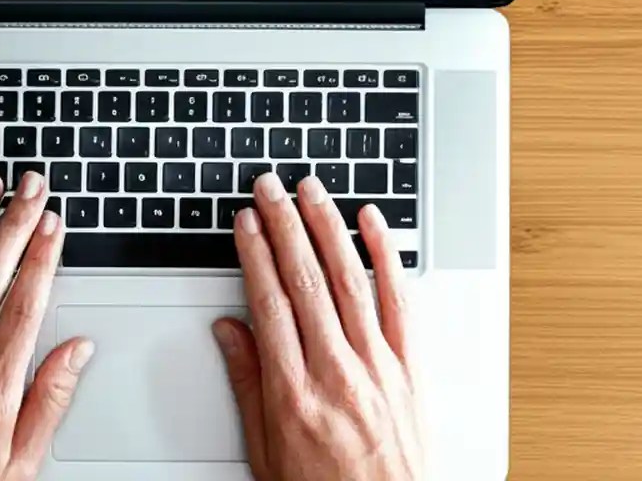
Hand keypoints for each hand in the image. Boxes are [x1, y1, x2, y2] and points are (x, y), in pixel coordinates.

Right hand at [214, 173, 423, 480]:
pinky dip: (386, 256)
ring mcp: (378, 367)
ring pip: (349, 280)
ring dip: (328, 227)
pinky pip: (400, 301)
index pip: (269, 303)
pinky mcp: (411, 368)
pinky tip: (373, 223)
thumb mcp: (264, 451)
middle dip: (283, 225)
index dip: (254, 254)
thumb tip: (230, 330)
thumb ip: (248, 385)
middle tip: (268, 189)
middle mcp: (337, 372)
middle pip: (304, 280)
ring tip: (311, 191)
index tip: (244, 223)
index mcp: (294, 393)